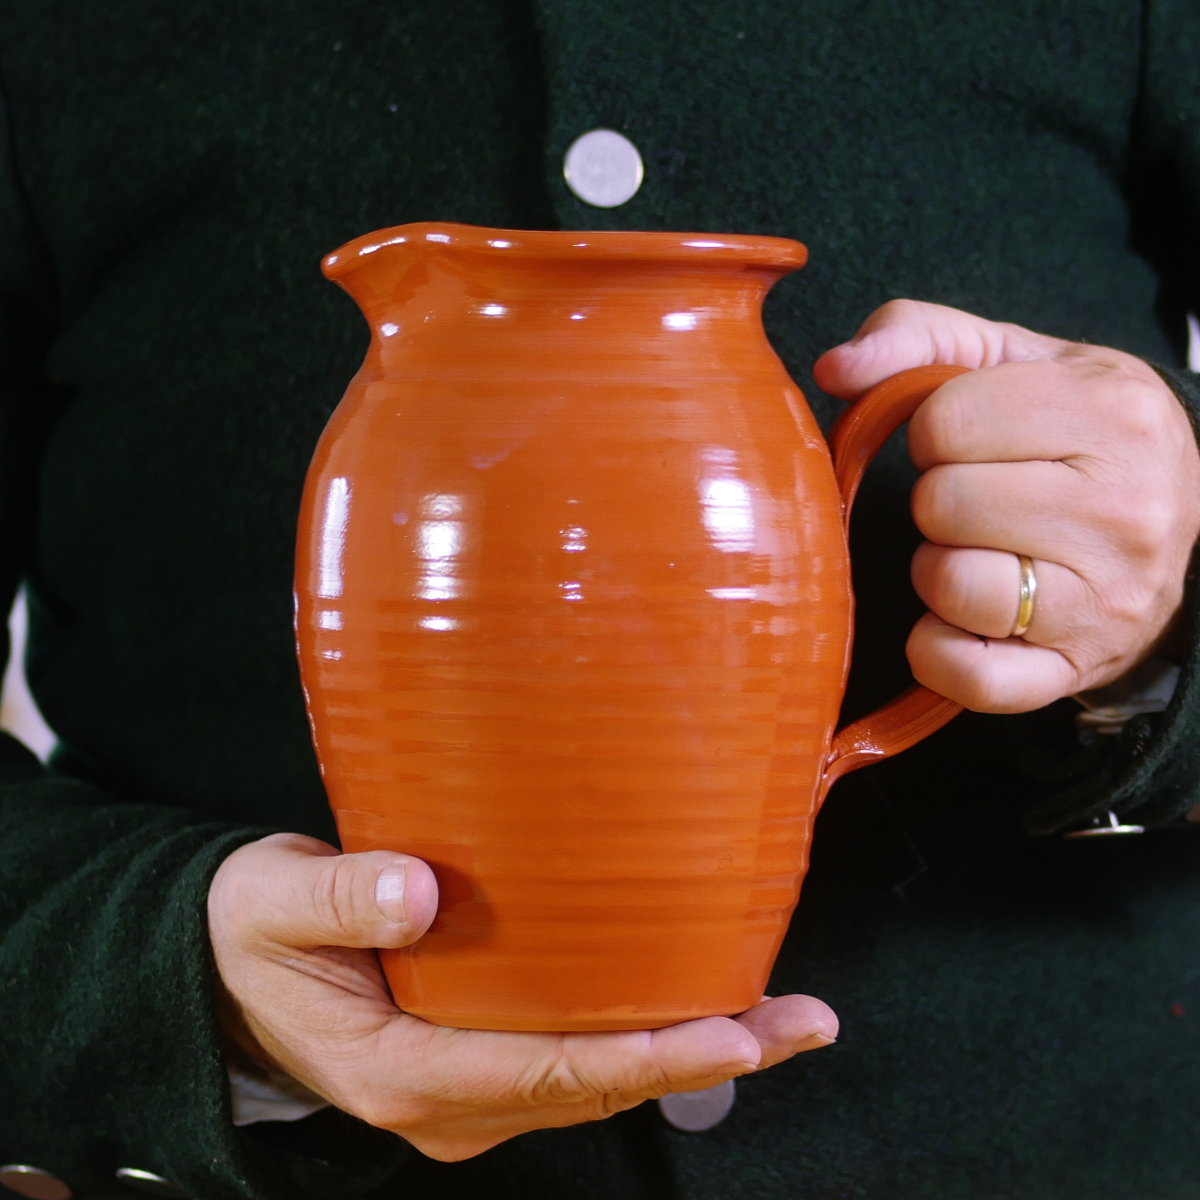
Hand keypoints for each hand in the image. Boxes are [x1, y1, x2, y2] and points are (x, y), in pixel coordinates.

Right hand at [208, 832, 837, 1160]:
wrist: (229, 973)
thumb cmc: (251, 934)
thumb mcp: (270, 902)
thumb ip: (337, 896)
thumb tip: (416, 893)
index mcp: (404, 1072)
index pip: (550, 1074)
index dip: (648, 1058)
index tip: (735, 1032)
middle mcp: (451, 1099)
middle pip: (596, 1089)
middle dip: (703, 1057)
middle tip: (803, 1021)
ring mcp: (470, 1090)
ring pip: (596, 1082)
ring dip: (688, 1050)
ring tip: (783, 1015)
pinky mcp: (481, 1060)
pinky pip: (576, 1059)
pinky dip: (643, 1036)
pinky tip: (696, 999)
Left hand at [814, 300, 1199, 712]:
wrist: (1174, 520)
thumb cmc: (1072, 433)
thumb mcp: (1013, 359)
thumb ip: (918, 337)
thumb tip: (834, 368)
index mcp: (1113, 415)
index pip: (946, 423)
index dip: (935, 430)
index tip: (970, 441)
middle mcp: (1125, 511)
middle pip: (942, 503)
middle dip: (938, 497)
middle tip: (977, 498)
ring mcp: (1106, 602)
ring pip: (948, 583)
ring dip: (938, 566)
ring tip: (980, 548)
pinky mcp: (1072, 670)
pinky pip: (966, 675)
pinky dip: (938, 649)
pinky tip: (960, 617)